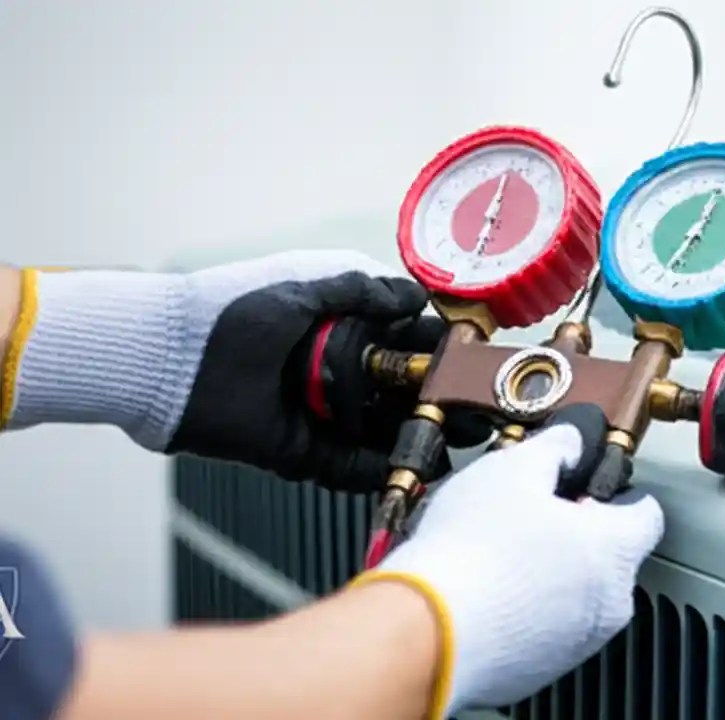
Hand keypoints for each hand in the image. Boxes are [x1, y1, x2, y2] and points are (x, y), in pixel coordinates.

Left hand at [4, 250, 481, 490]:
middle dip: (441, 398)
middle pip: (402, 388)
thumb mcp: (300, 291)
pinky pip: (349, 466)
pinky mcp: (301, 452)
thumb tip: (414, 297)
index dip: (440, 348)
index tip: (474, 356)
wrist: (164, 358)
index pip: (405, 337)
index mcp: (339, 326)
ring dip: (421, 435)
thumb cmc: (227, 312)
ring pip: (383, 430)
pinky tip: (417, 468)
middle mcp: (335, 372)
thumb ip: (359, 290)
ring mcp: (320, 414)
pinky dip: (381, 470)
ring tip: (459, 439)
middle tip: (480, 406)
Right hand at [354, 423, 663, 716]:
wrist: (426, 632)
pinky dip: (525, 611)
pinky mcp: (540, 668)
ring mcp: (576, 642)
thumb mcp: (514, 469)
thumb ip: (555, 447)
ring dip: (549, 575)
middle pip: (609, 558)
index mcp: (614, 551)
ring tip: (500, 554)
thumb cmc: (473, 552)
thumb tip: (569, 442)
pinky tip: (487, 592)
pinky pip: (545, 629)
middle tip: (531, 517)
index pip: (647, 516)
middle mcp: (608, 604)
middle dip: (576, 536)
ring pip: (577, 597)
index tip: (591, 487)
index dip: (618, 495)